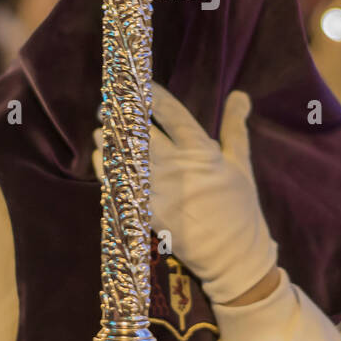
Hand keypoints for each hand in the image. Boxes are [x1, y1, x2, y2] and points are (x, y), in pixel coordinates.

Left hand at [92, 83, 278, 305]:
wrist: (234, 257)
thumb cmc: (240, 208)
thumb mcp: (240, 164)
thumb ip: (235, 127)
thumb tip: (240, 94)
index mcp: (202, 151)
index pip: (171, 113)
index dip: (151, 95)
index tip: (137, 83)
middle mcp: (178, 166)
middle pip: (141, 132)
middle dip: (121, 115)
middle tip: (107, 104)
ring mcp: (160, 191)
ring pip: (125, 157)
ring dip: (109, 140)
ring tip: (100, 129)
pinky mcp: (148, 213)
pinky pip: (119, 187)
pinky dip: (106, 170)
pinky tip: (100, 157)